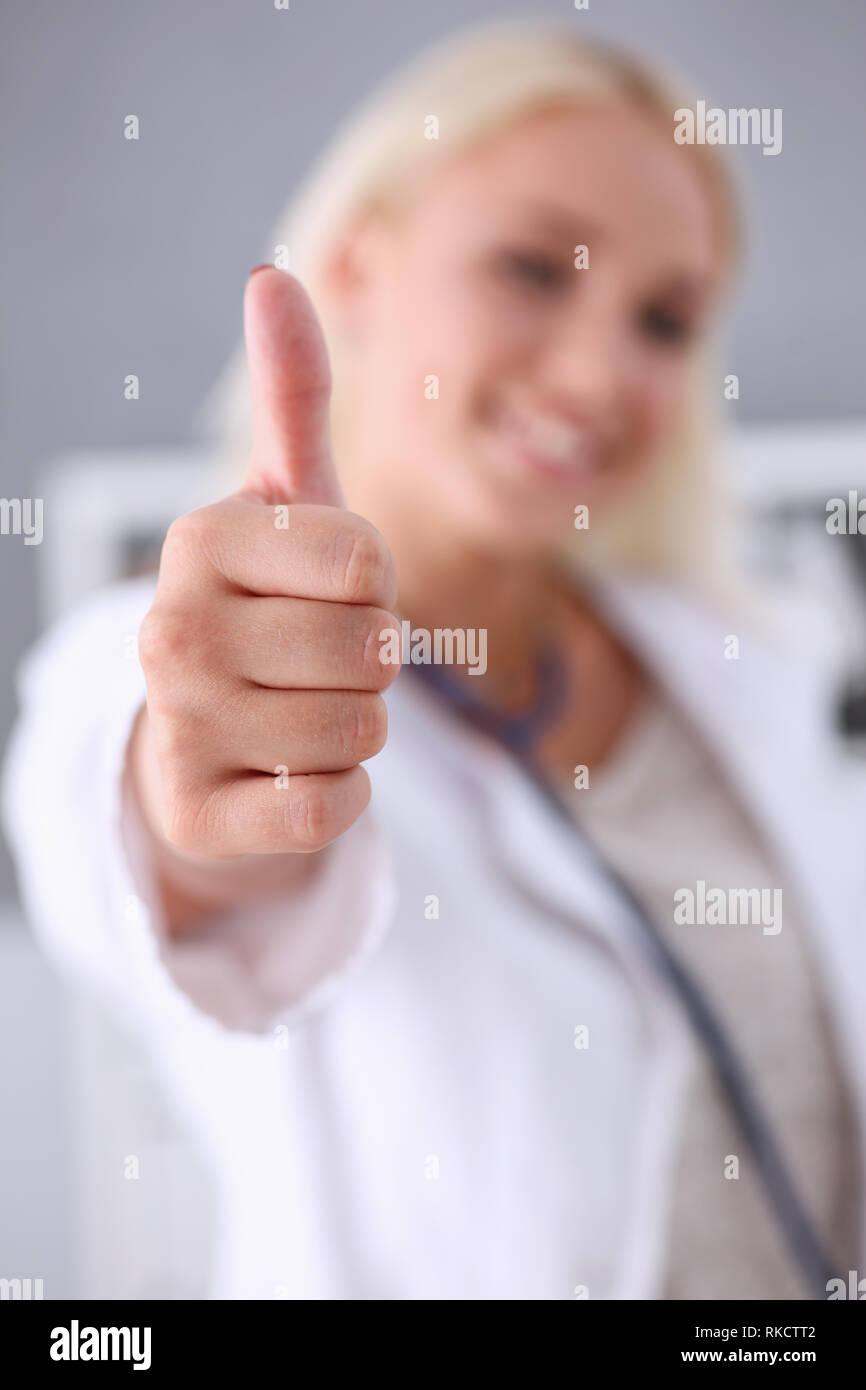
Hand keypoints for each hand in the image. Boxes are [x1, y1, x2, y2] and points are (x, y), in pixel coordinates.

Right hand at [136, 267, 398, 863]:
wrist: (210, 745)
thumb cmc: (271, 611)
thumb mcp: (289, 507)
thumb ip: (292, 398)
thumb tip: (270, 275)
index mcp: (201, 541)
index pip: (366, 564)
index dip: (375, 587)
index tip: (328, 593)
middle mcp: (171, 629)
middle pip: (373, 650)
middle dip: (371, 662)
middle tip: (318, 662)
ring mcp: (177, 728)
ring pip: (360, 732)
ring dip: (358, 729)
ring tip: (301, 712)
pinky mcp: (198, 815)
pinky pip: (331, 808)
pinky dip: (338, 796)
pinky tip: (288, 774)